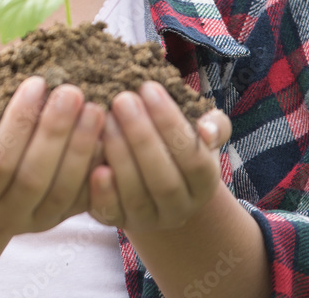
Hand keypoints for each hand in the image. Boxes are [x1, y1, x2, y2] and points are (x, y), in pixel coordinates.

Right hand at [0, 75, 106, 235]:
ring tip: (93, 108)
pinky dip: (99, 168)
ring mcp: (38, 222)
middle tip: (72, 91)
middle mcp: (4, 218)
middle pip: (33, 178)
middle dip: (55, 132)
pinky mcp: (64, 218)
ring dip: (81, 148)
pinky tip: (107, 135)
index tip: (35, 83)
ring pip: (64, 191)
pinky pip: (86, 198)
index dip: (18, 123)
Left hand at [88, 80, 230, 232]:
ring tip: (105, 117)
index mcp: (203, 184)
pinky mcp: (118, 222)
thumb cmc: (173, 143)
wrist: (149, 180)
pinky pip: (111, 214)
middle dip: (142, 136)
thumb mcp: (197, 131)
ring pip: (136, 195)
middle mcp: (179, 208)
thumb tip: (206, 129)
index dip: (171, 123)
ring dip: (119, 154)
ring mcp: (148, 219)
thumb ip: (213, 125)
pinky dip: (103, 192)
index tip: (149, 87)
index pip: (194, 159)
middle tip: (122, 99)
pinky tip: (95, 165)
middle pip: (164, 180)